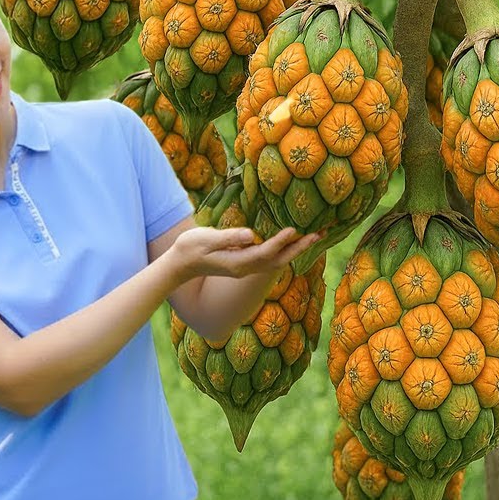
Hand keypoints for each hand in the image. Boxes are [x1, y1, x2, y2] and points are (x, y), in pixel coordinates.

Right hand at [169, 226, 321, 281]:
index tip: (295, 230)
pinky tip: (291, 243)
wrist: (179, 265)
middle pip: (278, 261)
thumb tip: (250, 235)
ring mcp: (245, 268)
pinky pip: (270, 259)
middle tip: (319, 235)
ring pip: (276, 261)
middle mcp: (245, 268)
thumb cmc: (190, 248)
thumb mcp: (206, 239)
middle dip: (299, 248)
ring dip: (295, 250)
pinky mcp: (243, 264)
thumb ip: (229, 237)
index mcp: (237, 263)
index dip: (280, 242)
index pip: (265, 253)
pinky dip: (284, 251)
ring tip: (312, 238)